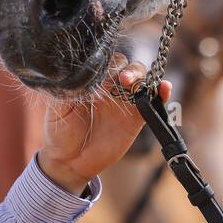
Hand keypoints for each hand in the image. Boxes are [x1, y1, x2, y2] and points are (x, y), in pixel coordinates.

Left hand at [35, 59, 172, 196]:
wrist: (69, 161)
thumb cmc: (59, 130)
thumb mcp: (58, 105)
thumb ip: (68, 86)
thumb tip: (78, 70)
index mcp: (92, 80)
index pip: (105, 60)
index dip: (106, 62)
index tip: (101, 71)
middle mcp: (110, 87)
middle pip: (126, 65)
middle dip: (125, 68)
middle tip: (120, 79)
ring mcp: (125, 101)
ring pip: (141, 79)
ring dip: (141, 76)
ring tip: (132, 83)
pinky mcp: (137, 118)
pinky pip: (154, 102)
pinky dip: (162, 92)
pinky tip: (164, 88)